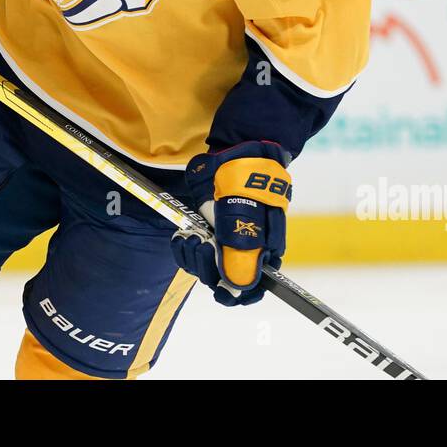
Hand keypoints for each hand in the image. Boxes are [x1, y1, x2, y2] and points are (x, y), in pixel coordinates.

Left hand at [170, 140, 291, 305]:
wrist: (235, 152)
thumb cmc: (248, 180)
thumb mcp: (247, 212)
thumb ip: (243, 248)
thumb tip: (240, 285)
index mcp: (263, 250)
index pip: (251, 287)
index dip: (236, 294)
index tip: (220, 291)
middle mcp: (244, 249)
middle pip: (224, 280)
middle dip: (208, 269)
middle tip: (201, 245)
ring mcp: (224, 240)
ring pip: (206, 267)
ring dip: (193, 257)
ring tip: (190, 237)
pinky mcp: (206, 230)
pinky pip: (192, 252)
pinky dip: (184, 248)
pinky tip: (183, 236)